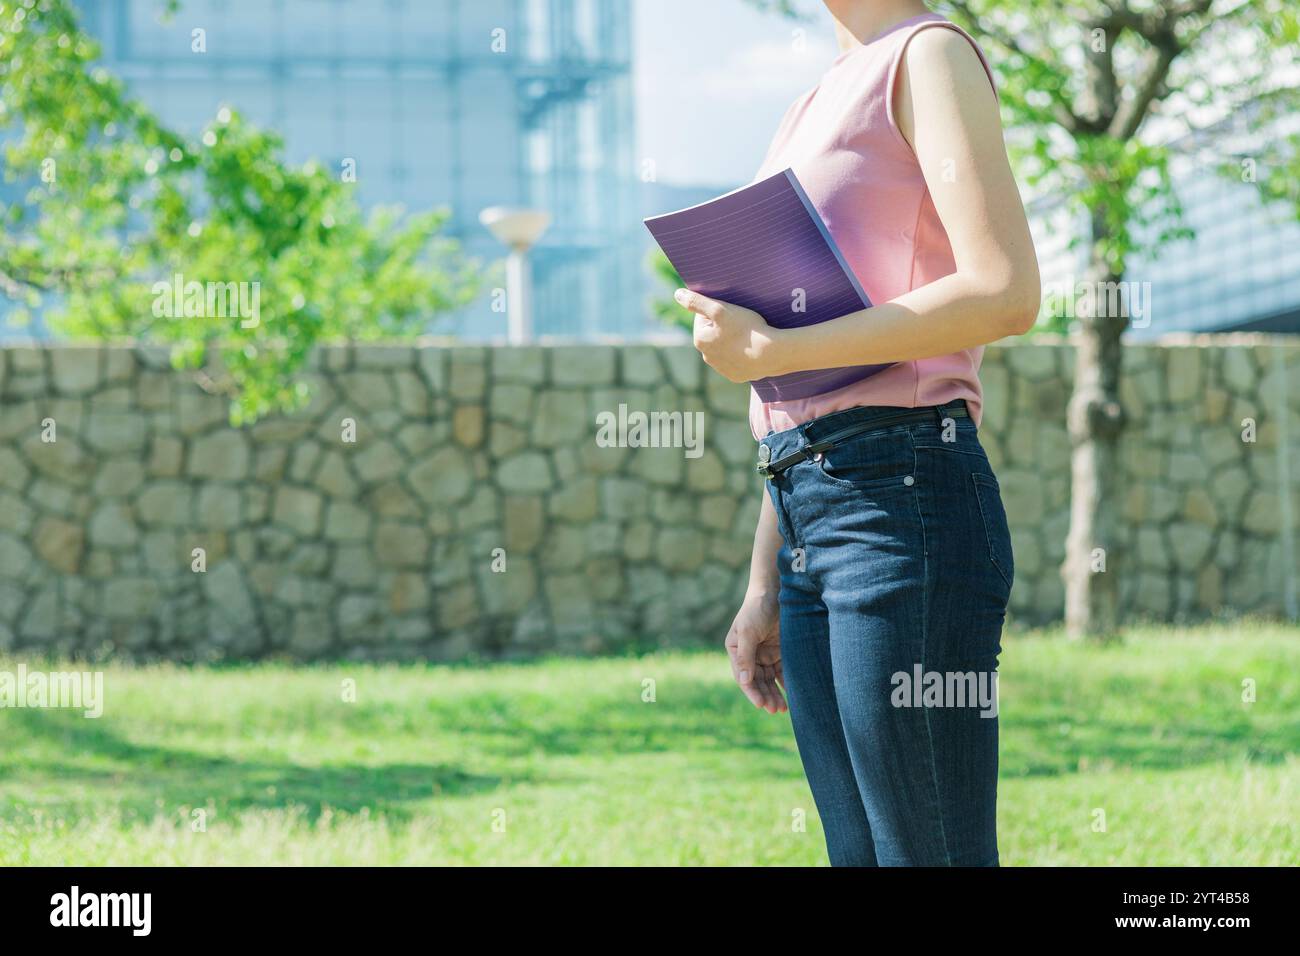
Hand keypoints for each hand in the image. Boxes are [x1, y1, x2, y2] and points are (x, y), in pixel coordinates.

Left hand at [676, 288, 782, 382]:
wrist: (772, 354)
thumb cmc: (746, 329)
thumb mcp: (720, 309)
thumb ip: (697, 302)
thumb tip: (677, 295)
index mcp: (700, 341)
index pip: (703, 317)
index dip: (718, 310)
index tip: (731, 311)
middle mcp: (707, 357)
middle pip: (714, 333)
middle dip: (724, 325)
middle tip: (742, 321)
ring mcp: (722, 369)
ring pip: (725, 347)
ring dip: (732, 339)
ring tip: (748, 334)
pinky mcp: (736, 376)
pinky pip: (737, 360)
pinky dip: (742, 353)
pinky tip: (752, 347)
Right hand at [725, 589, 786, 713]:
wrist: (777, 591)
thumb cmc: (756, 609)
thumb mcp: (748, 631)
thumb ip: (746, 656)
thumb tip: (745, 681)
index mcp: (736, 651)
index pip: (743, 677)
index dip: (752, 692)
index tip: (761, 705)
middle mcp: (749, 655)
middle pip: (757, 682)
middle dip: (765, 696)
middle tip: (775, 710)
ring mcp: (765, 654)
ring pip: (769, 681)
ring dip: (775, 694)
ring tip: (782, 709)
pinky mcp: (780, 653)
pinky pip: (782, 673)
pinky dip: (786, 684)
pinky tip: (793, 696)